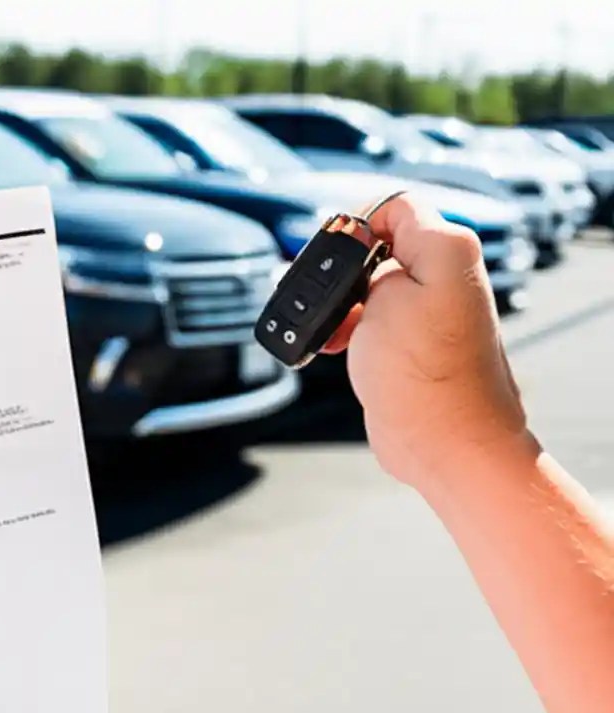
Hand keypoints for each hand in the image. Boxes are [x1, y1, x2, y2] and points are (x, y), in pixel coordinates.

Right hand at [322, 194, 535, 489]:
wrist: (445, 445)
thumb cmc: (422, 377)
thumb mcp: (387, 295)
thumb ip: (371, 254)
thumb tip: (359, 244)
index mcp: (447, 250)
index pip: (393, 207)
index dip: (355, 225)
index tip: (334, 259)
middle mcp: (446, 275)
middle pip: (379, 246)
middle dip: (342, 271)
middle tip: (325, 300)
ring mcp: (432, 311)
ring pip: (370, 286)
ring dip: (340, 305)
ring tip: (331, 332)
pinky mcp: (415, 343)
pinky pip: (373, 319)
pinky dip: (348, 328)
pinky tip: (335, 348)